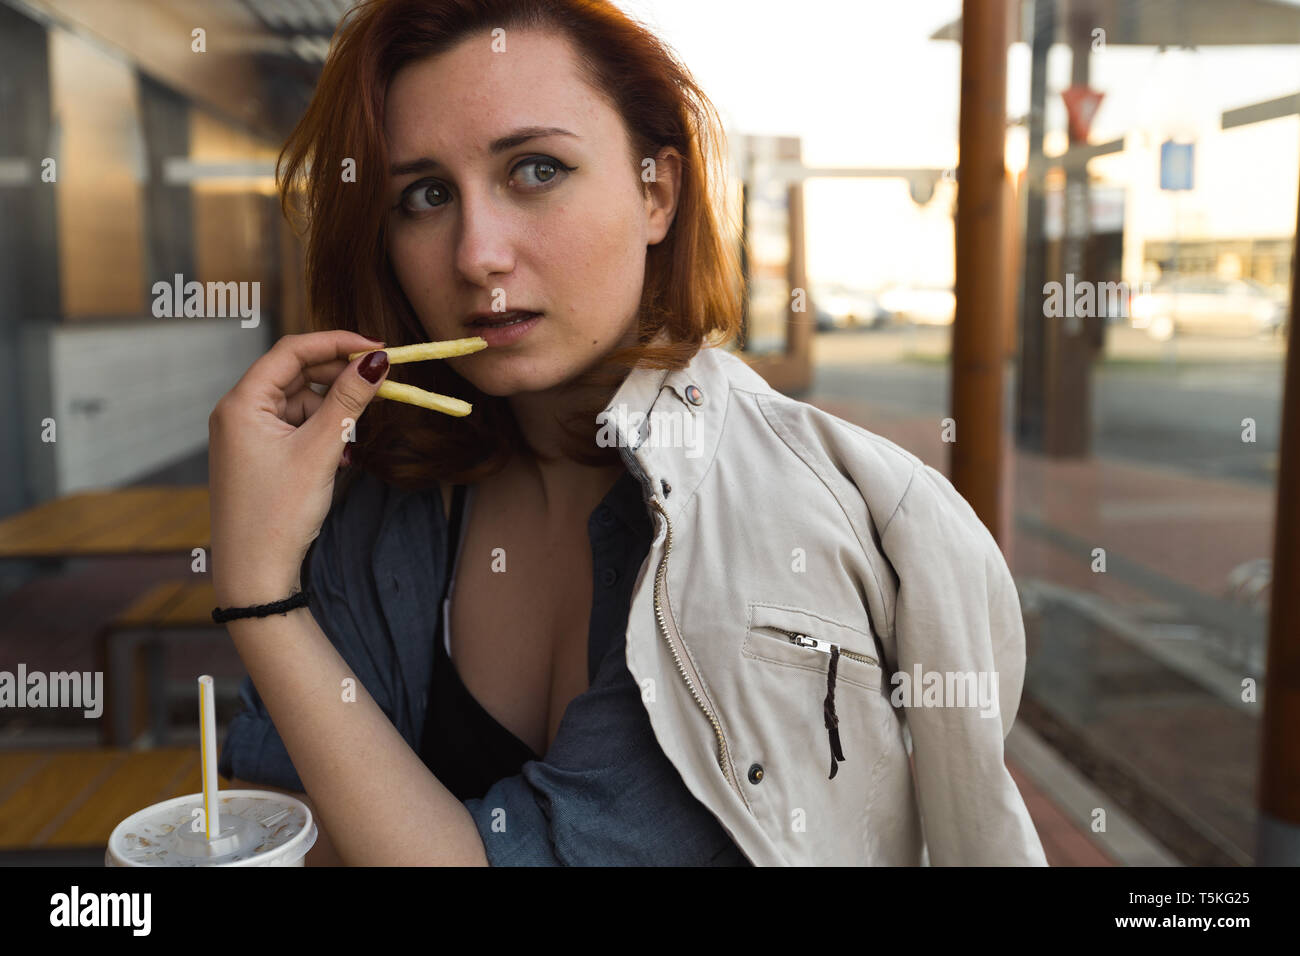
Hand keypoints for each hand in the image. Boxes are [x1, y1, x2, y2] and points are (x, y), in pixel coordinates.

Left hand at [208, 331, 389, 607]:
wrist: (254, 575)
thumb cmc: (278, 514)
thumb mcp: (321, 451)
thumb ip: (349, 400)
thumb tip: (377, 360)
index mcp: (242, 403)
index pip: (292, 351)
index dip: (337, 343)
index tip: (380, 349)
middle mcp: (238, 412)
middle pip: (297, 375)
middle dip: (339, 380)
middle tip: (382, 386)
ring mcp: (246, 435)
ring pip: (300, 403)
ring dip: (333, 413)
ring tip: (353, 439)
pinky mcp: (258, 457)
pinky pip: (295, 428)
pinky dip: (322, 434)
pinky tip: (340, 457)